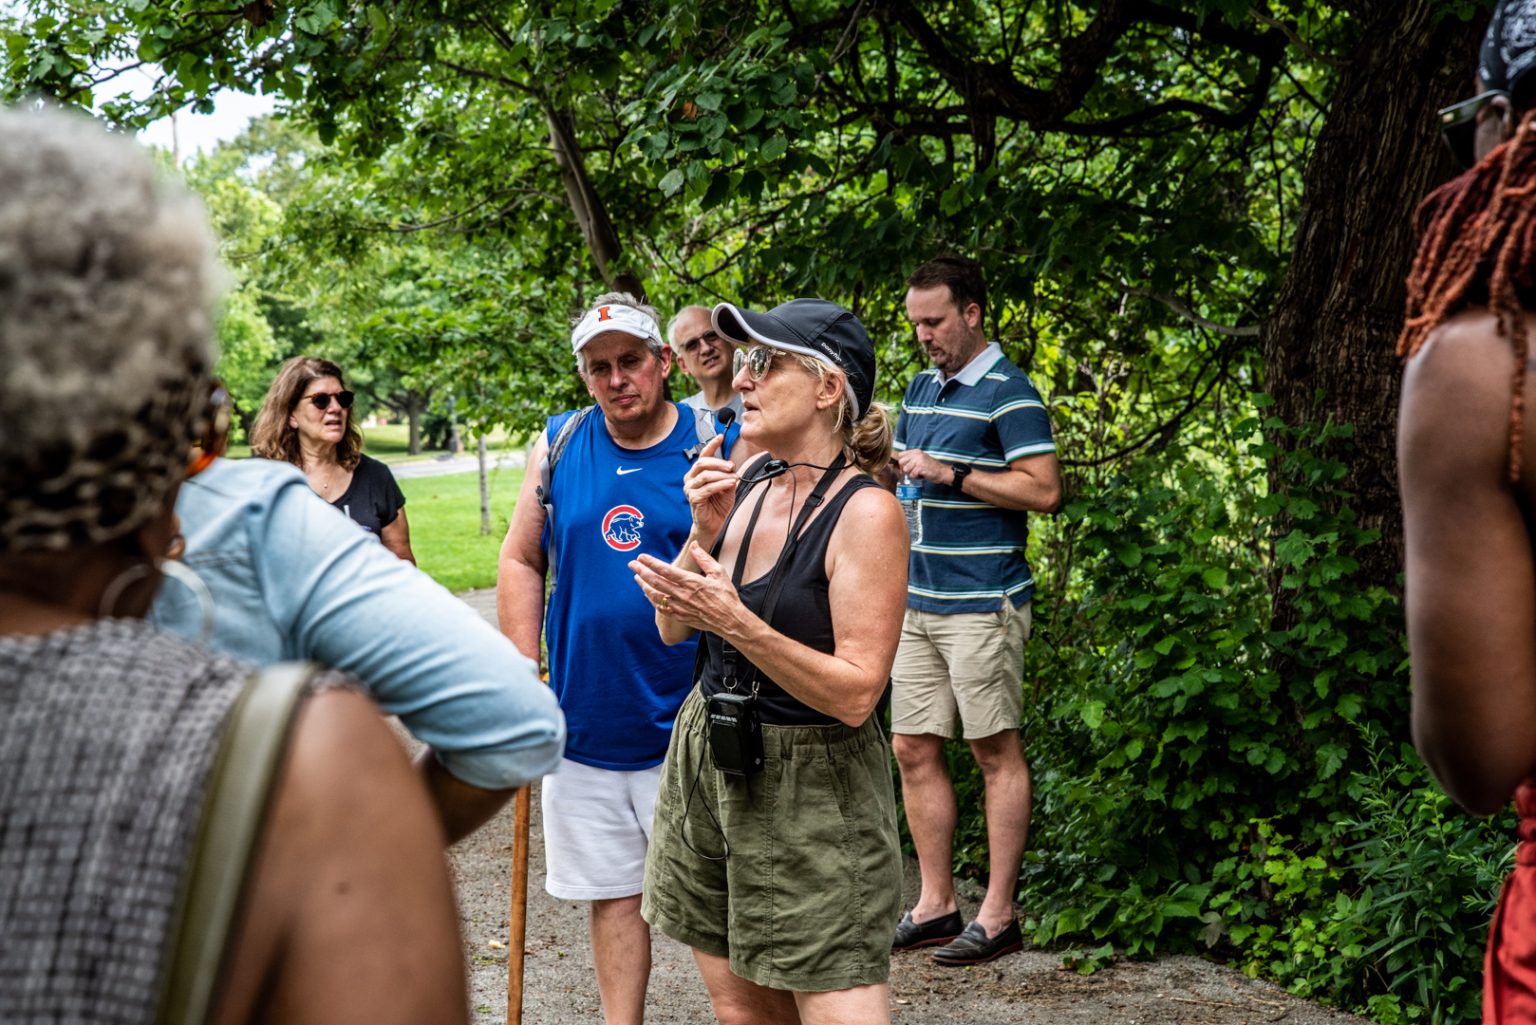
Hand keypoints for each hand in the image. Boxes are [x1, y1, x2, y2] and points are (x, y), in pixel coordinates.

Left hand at [630, 542, 746, 635]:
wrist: (730, 620)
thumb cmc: (726, 596)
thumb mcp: (719, 573)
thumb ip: (704, 558)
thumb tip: (694, 545)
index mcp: (691, 582)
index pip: (666, 570)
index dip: (651, 563)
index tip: (642, 556)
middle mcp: (683, 595)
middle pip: (656, 582)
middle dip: (642, 572)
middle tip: (632, 564)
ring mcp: (680, 607)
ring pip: (656, 596)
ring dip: (644, 586)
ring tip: (636, 578)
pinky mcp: (681, 616)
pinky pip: (662, 608)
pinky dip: (653, 600)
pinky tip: (649, 595)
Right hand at [683, 434, 737, 543]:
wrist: (713, 525)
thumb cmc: (718, 506)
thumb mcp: (727, 486)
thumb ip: (728, 475)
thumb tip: (732, 465)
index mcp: (697, 473)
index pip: (703, 455)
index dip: (711, 445)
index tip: (721, 436)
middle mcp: (691, 479)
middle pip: (702, 463)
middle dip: (718, 462)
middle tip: (731, 465)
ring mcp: (690, 489)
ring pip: (706, 475)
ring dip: (722, 475)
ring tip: (734, 478)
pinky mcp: (694, 499)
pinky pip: (708, 488)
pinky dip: (721, 485)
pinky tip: (731, 484)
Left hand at [895, 448, 952, 483]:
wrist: (942, 472)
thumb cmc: (930, 467)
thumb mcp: (919, 460)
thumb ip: (909, 460)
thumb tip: (895, 465)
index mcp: (915, 451)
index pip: (900, 455)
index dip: (900, 462)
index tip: (904, 467)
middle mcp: (916, 454)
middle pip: (901, 462)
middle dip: (905, 469)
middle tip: (913, 471)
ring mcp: (919, 460)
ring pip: (906, 469)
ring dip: (911, 474)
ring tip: (919, 473)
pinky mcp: (921, 467)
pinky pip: (912, 474)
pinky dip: (916, 477)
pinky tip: (922, 475)